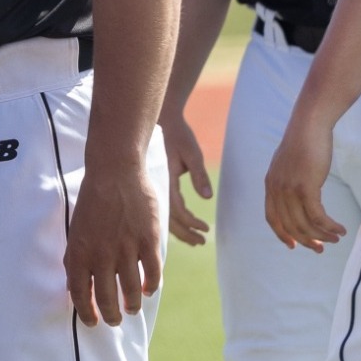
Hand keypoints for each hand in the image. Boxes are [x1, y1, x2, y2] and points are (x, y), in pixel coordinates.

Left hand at [64, 160, 163, 326]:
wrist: (114, 172)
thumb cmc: (93, 200)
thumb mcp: (75, 229)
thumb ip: (75, 256)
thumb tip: (73, 285)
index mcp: (79, 251)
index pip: (80, 292)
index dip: (87, 312)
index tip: (93, 322)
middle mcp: (101, 254)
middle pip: (106, 297)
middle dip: (111, 315)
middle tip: (115, 320)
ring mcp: (126, 248)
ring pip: (131, 290)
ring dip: (131, 305)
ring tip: (131, 309)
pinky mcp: (148, 240)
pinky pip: (152, 273)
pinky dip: (151, 287)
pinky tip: (148, 290)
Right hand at [159, 112, 212, 245]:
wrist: (162, 119)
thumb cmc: (178, 134)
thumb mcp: (192, 152)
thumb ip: (199, 175)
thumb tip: (207, 198)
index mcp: (165, 178)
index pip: (176, 209)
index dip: (191, 223)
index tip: (206, 229)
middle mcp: (156, 184)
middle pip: (167, 218)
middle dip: (184, 233)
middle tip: (201, 242)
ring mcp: (153, 183)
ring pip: (162, 215)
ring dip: (178, 230)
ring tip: (194, 239)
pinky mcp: (156, 181)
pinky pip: (161, 206)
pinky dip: (172, 219)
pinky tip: (181, 224)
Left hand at [264, 117, 346, 252]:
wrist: (308, 126)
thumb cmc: (302, 144)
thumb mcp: (288, 166)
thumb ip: (288, 182)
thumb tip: (297, 197)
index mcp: (270, 185)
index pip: (272, 218)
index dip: (283, 234)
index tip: (295, 245)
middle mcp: (276, 189)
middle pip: (290, 225)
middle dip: (307, 240)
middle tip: (322, 248)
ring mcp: (289, 188)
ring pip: (305, 223)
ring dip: (322, 235)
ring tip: (336, 238)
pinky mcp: (305, 187)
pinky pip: (317, 216)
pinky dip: (329, 226)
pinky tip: (340, 229)